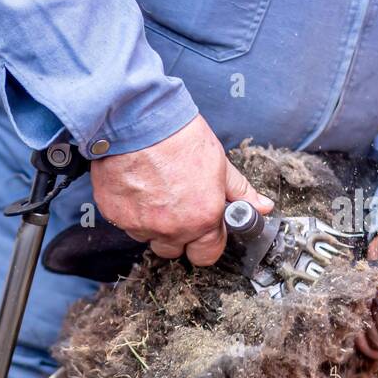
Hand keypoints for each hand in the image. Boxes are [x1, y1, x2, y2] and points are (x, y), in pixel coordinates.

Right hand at [90, 115, 273, 265]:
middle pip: (174, 252)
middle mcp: (172, 228)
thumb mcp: (219, 164)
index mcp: (202, 218)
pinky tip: (136, 187)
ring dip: (152, 224)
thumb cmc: (179, 138)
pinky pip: (125, 224)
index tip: (204, 231)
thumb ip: (240, 192)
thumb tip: (262, 207)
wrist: (138, 122)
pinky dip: (130, 211)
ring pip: (147, 237)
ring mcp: (141, 225)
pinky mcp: (116, 215)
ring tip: (154, 192)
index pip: (207, 255)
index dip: (207, 243)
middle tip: (177, 209)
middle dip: (177, 236)